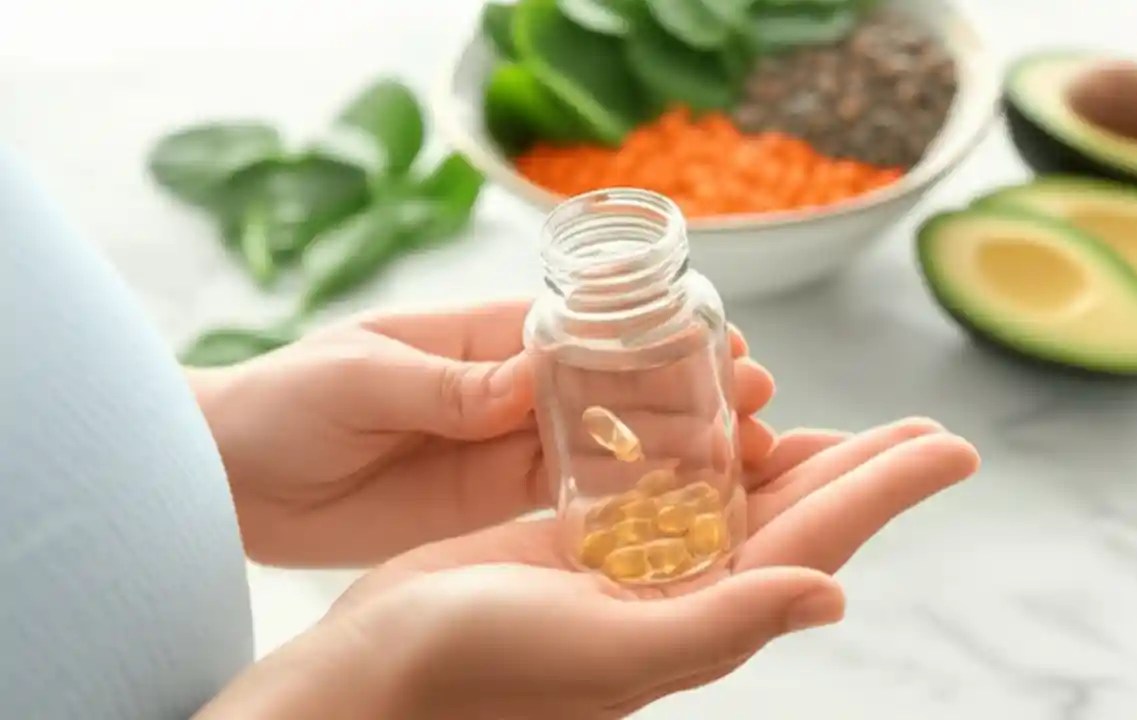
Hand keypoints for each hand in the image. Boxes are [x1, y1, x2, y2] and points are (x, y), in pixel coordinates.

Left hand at [190, 299, 776, 566]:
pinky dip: (627, 504)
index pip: (592, 329)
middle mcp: (511, 392)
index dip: (663, 336)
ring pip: (612, 446)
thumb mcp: (360, 379)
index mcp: (486, 339)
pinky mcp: (493, 506)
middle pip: (621, 388)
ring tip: (749, 457)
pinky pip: (571, 501)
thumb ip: (446, 386)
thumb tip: (529, 383)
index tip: (727, 342)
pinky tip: (684, 512)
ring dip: (678, 450)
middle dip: (692, 393)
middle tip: (762, 407)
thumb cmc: (286, 400)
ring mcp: (507, 451)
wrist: (235, 475)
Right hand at [196, 419, 978, 719]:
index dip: (886, 492)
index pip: (818, 541)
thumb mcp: (605, 654)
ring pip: (737, 497)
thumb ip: (718, 626)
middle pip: (796, 514)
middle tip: (925, 428)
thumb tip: (831, 593)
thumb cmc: (475, 673)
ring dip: (796, 457)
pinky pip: (663, 484)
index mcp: (700, 617)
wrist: (375, 673)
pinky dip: (704, 450)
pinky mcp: (581, 535)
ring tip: (852, 423)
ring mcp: (633, 563)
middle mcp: (679, 590)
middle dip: (864, 470)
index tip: (949, 447)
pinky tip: (729, 425)